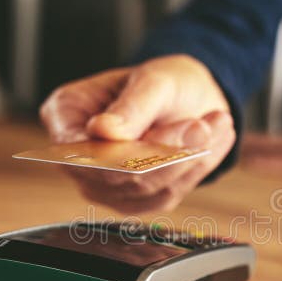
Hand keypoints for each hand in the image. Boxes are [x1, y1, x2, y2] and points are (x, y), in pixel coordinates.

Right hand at [40, 55, 234, 212]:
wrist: (188, 97)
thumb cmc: (163, 83)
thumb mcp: (153, 80)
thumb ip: (131, 107)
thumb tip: (103, 132)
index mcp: (66, 118)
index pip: (82, 151)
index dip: (122, 152)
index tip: (162, 136)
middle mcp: (79, 159)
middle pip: (118, 176)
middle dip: (166, 152)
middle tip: (201, 126)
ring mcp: (106, 185)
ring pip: (146, 189)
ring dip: (187, 160)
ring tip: (215, 126)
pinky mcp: (137, 200)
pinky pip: (167, 195)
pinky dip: (194, 169)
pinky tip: (212, 142)